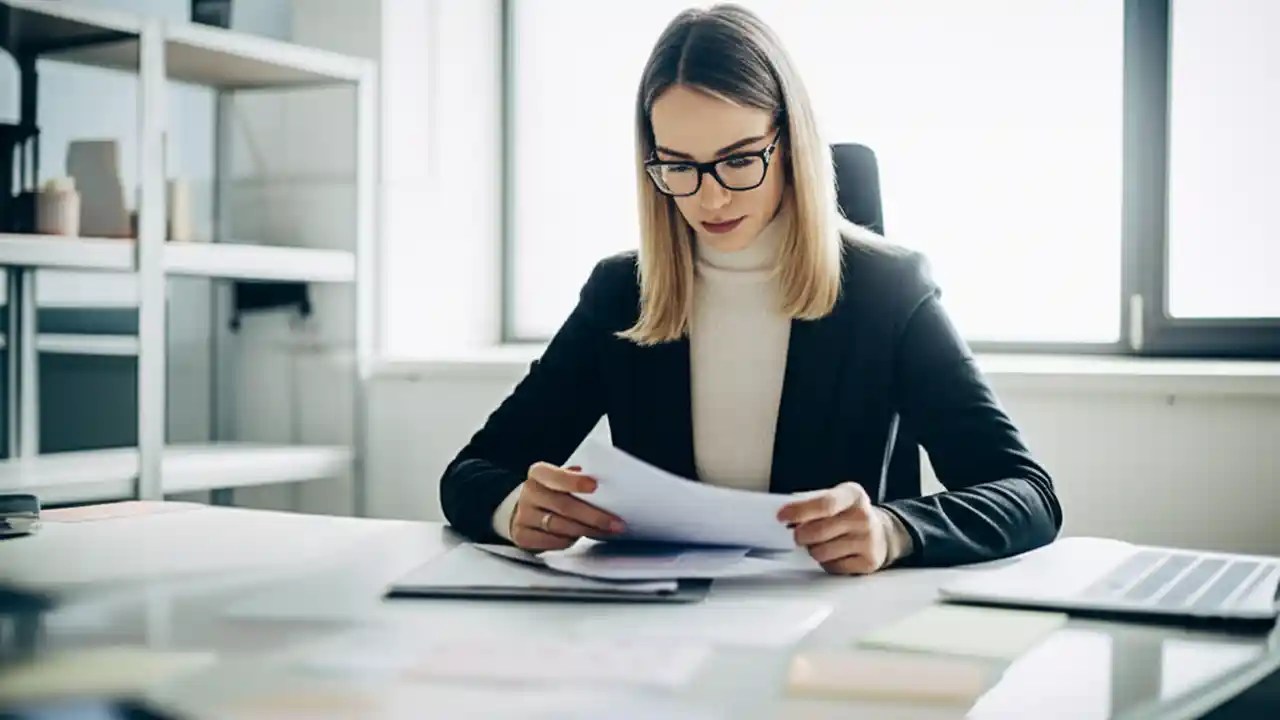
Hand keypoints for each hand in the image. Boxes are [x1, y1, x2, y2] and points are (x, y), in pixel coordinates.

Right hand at [510, 462, 624, 550]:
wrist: (523, 511)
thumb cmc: (552, 492)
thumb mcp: (561, 479)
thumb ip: (577, 479)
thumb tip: (606, 485)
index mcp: (538, 473)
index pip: (554, 476)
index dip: (574, 482)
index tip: (595, 486)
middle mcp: (528, 493)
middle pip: (563, 506)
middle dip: (593, 516)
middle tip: (615, 522)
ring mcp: (523, 516)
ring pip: (560, 526)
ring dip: (588, 530)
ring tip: (608, 532)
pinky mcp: (523, 537)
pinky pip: (553, 541)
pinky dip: (571, 541)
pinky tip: (586, 538)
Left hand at [776, 482, 889, 574]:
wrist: (880, 533)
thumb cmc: (846, 514)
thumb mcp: (834, 498)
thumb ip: (810, 503)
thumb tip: (784, 516)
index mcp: (853, 495)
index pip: (824, 504)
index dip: (799, 511)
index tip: (781, 517)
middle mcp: (863, 516)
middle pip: (819, 531)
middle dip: (800, 535)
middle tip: (798, 535)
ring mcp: (868, 540)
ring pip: (822, 552)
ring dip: (813, 550)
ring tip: (820, 543)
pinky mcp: (868, 562)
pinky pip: (833, 567)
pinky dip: (826, 562)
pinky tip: (834, 553)